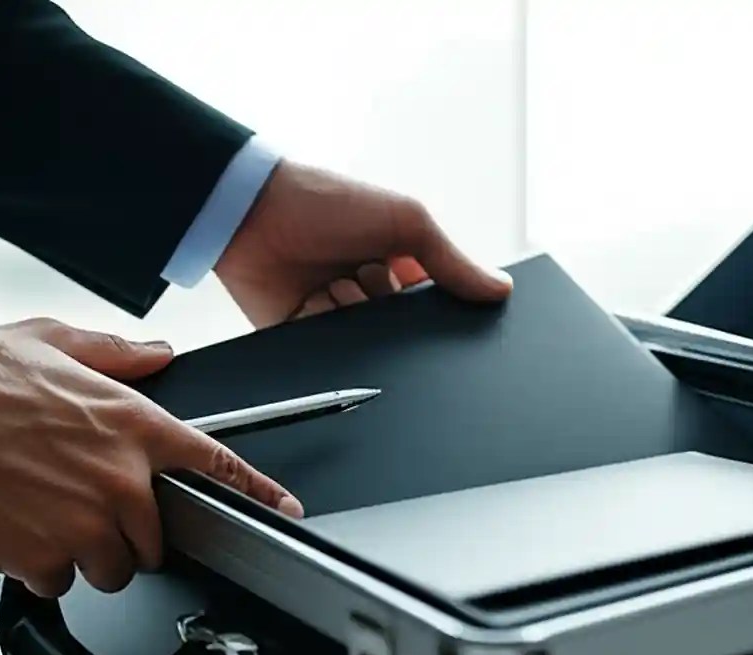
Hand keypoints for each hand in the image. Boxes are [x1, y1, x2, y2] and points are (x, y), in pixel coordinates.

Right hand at [0, 317, 300, 597]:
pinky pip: (60, 581)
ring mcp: (84, 522)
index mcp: (134, 425)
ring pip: (114, 568)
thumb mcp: (56, 341)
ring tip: (47, 515)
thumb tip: (160, 355)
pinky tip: (18, 529)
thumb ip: (119, 356)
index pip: (215, 464)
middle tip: (90, 505)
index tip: (281, 508)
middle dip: (132, 531)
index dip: (256, 490)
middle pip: (159, 537)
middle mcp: (119, 479)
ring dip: (87, 553)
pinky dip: (42, 566)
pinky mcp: (41, 555)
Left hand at [215, 160, 513, 327]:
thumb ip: (452, 261)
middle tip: (372, 280)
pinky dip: (322, 329)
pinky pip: (326, 355)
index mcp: (401, 266)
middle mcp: (372, 295)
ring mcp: (337, 316)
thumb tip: (501, 289)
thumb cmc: (328, 202)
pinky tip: (312, 299)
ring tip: (334, 282)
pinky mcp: (302, 337)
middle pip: (403, 335)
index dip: (440, 313)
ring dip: (353, 316)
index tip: (435, 308)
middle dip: (390, 314)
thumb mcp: (406, 222)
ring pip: (366, 349)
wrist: (250, 214)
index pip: (436, 306)